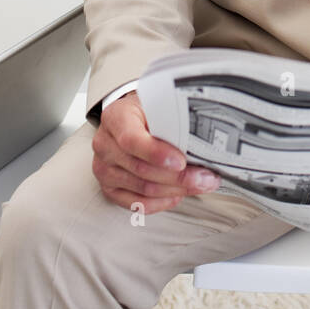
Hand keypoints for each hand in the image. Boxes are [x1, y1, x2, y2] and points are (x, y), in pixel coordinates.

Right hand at [91, 90, 220, 213]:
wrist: (130, 119)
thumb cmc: (146, 112)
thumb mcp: (157, 104)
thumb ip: (172, 118)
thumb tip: (202, 137)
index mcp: (115, 118)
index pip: (131, 140)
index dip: (157, 154)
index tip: (181, 161)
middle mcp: (105, 144)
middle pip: (141, 169)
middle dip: (178, 177)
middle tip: (205, 177)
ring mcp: (104, 168)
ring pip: (142, 188)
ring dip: (176, 190)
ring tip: (199, 185)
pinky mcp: (109, 188)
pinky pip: (136, 204)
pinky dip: (161, 202)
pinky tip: (177, 195)